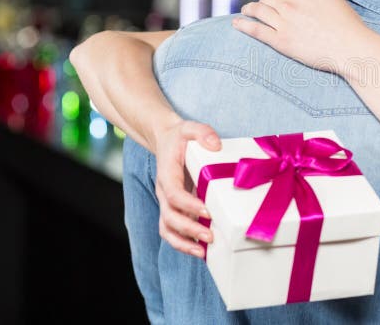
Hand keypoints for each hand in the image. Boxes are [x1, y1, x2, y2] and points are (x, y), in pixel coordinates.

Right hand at [152, 118, 221, 257]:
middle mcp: (163, 192)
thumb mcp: (190, 128)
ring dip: (183, 242)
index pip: (173, 194)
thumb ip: (202, 133)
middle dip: (188, 229)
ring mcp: (166, 202)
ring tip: (203, 252)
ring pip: (167, 229)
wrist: (165, 141)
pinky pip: (172, 231)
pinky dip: (182, 243)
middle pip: (170, 217)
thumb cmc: (180, 137)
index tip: (206, 210)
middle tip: (210, 235)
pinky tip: (200, 251)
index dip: (188, 205)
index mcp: (167, 174)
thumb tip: (216, 145)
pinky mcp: (172, 208)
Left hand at [233, 0, 379, 76]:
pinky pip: (256, 30)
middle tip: (263, 6)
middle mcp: (289, 6)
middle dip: (265, 1)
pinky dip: (243, 25)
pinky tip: (236, 23)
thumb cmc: (346, 23)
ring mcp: (283, 24)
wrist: (350, 48)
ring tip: (246, 11)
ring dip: (250, 9)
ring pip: (258, 11)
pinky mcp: (281, 42)